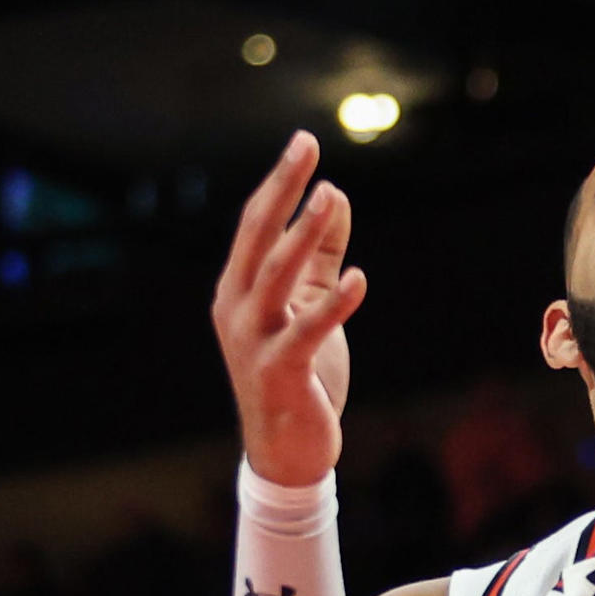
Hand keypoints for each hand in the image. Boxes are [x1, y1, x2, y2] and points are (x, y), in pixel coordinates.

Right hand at [213, 132, 362, 485]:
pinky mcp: (279, 372)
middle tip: (306, 149)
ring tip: (327, 198)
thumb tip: (335, 198)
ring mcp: (253, 341)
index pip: (255, 225)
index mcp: (238, 289)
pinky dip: (331, 305)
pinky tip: (358, 280)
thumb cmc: (298, 374)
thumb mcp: (307, 306)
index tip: (304, 143)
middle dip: (283, 190)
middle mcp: (237, 309)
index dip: (279, 183)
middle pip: (257, 237)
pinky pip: (305, 331)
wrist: (286, 451)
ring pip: (275, 276)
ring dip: (302, 235)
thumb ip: (320, 255)